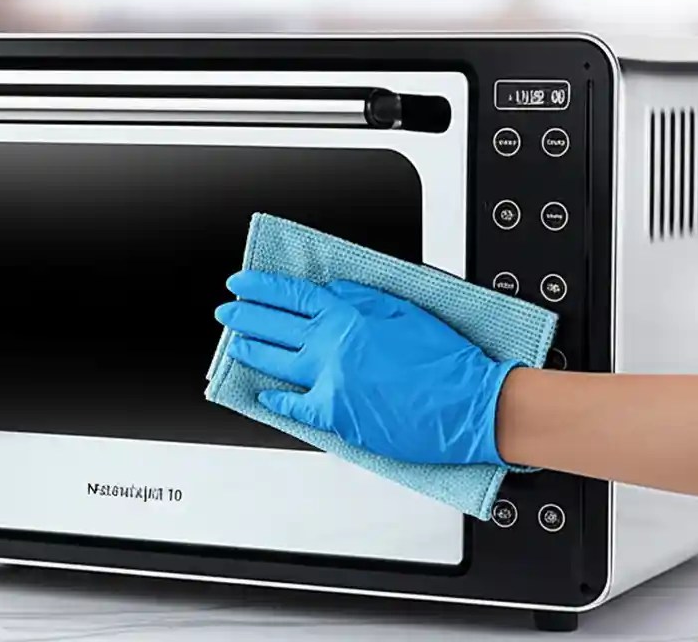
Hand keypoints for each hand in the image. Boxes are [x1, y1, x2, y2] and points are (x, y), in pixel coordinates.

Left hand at [214, 270, 519, 465]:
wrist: (469, 402)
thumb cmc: (446, 359)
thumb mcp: (405, 309)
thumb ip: (361, 297)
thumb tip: (331, 291)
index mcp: (349, 314)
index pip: (291, 294)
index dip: (261, 288)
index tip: (241, 283)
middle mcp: (332, 343)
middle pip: (274, 325)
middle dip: (244, 316)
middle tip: (228, 313)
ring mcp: (329, 379)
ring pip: (275, 361)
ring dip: (250, 351)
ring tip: (234, 345)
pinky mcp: (335, 414)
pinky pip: (293, 406)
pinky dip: (275, 400)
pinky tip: (264, 395)